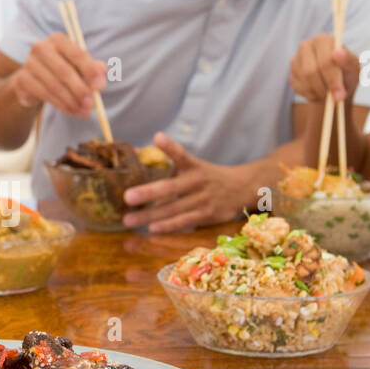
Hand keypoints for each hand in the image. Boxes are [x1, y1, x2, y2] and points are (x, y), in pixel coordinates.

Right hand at [7, 32, 106, 117]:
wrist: (32, 80)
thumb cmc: (60, 70)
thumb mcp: (78, 67)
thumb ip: (92, 68)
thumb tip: (102, 73)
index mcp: (57, 39)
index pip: (77, 54)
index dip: (90, 71)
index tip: (100, 86)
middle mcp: (41, 47)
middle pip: (64, 71)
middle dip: (80, 90)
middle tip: (92, 104)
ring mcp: (29, 63)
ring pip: (55, 86)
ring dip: (72, 101)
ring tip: (84, 111)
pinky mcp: (23, 80)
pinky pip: (45, 95)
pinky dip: (61, 105)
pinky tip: (72, 111)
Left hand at [121, 133, 251, 232]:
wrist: (243, 188)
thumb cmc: (208, 177)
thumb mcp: (192, 166)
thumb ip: (168, 162)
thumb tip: (136, 152)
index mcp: (193, 166)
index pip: (181, 154)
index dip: (169, 147)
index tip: (158, 138)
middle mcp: (197, 181)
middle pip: (170, 187)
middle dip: (147, 192)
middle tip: (127, 197)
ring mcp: (203, 200)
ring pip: (173, 209)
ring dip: (150, 216)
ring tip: (129, 220)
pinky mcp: (207, 216)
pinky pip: (185, 222)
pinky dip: (169, 226)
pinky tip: (152, 230)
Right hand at [289, 33, 360, 102]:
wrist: (336, 87)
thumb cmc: (347, 74)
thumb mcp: (354, 67)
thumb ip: (348, 60)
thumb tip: (338, 52)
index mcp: (323, 40)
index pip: (324, 60)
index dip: (332, 78)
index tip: (340, 94)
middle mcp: (306, 46)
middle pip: (311, 71)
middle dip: (324, 87)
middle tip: (335, 98)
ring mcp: (295, 60)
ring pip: (304, 81)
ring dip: (318, 92)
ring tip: (328, 93)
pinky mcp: (291, 74)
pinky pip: (298, 88)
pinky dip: (311, 95)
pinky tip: (319, 92)